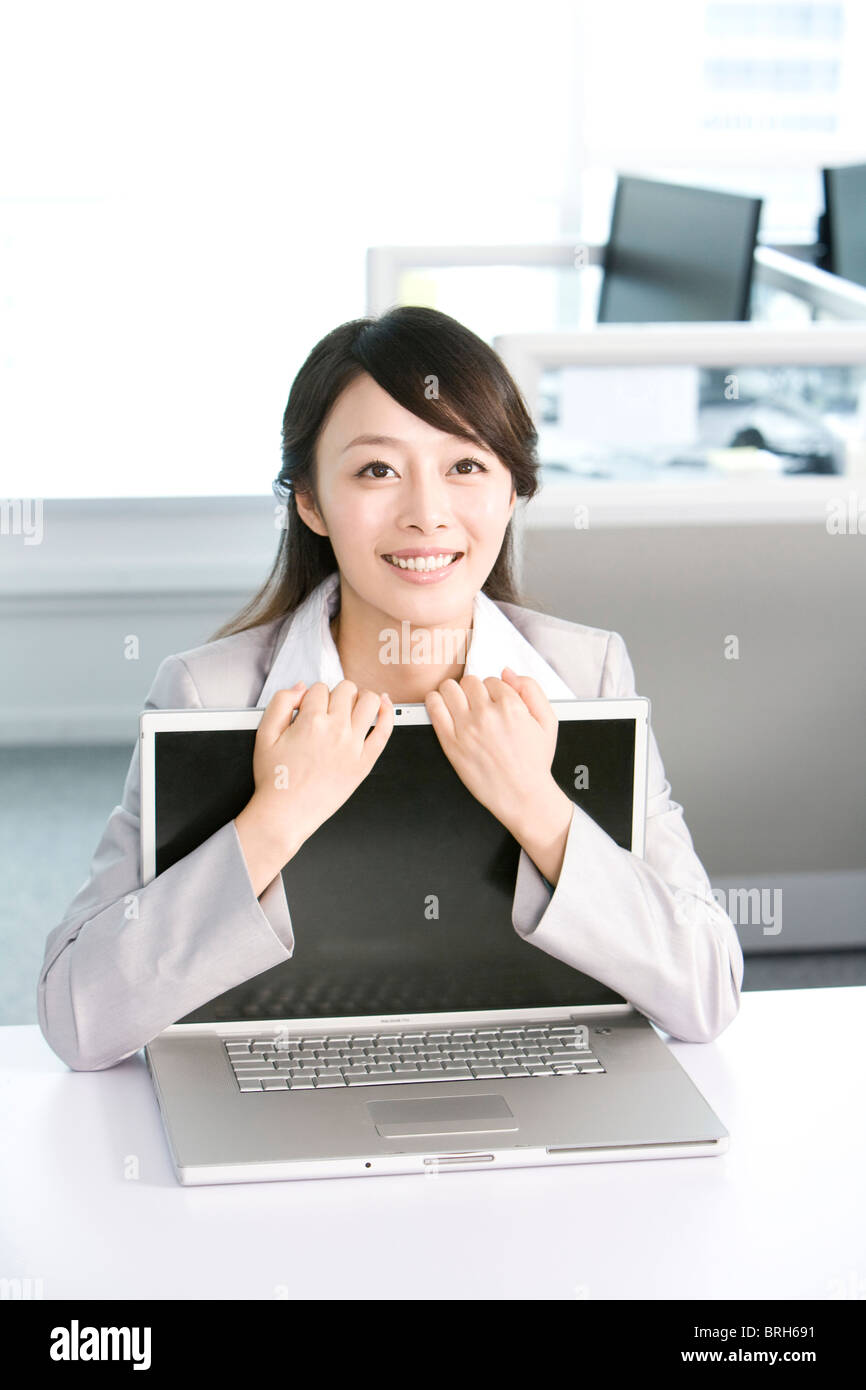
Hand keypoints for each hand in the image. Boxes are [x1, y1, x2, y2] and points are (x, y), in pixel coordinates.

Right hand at [246, 679, 394, 854]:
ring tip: (355, 706)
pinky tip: (384, 706)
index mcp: (310, 721)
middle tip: (330, 709)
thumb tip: (301, 687)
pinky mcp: (365, 762)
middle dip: (336, 694)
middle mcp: (335, 730)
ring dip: (362, 697)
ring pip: (370, 702)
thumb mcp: (264, 735)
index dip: (313, 696)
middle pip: (346, 689)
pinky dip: (387, 713)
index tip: (309, 709)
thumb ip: (281, 703)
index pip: (320, 688)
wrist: (286, 814)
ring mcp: (354, 746)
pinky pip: (385, 731)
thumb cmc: (275, 780)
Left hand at [424, 667, 561, 837]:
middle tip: (477, 704)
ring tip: (459, 704)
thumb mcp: (548, 721)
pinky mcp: (451, 742)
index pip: (492, 679)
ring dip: (453, 692)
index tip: (494, 703)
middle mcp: (487, 715)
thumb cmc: (534, 762)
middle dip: (474, 690)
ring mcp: (466, 728)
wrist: (522, 795)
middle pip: (470, 681)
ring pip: (449, 688)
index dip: (493, 690)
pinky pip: (434, 707)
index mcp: (511, 707)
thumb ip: (531, 689)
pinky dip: (435, 701)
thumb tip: (507, 672)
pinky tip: (442, 707)